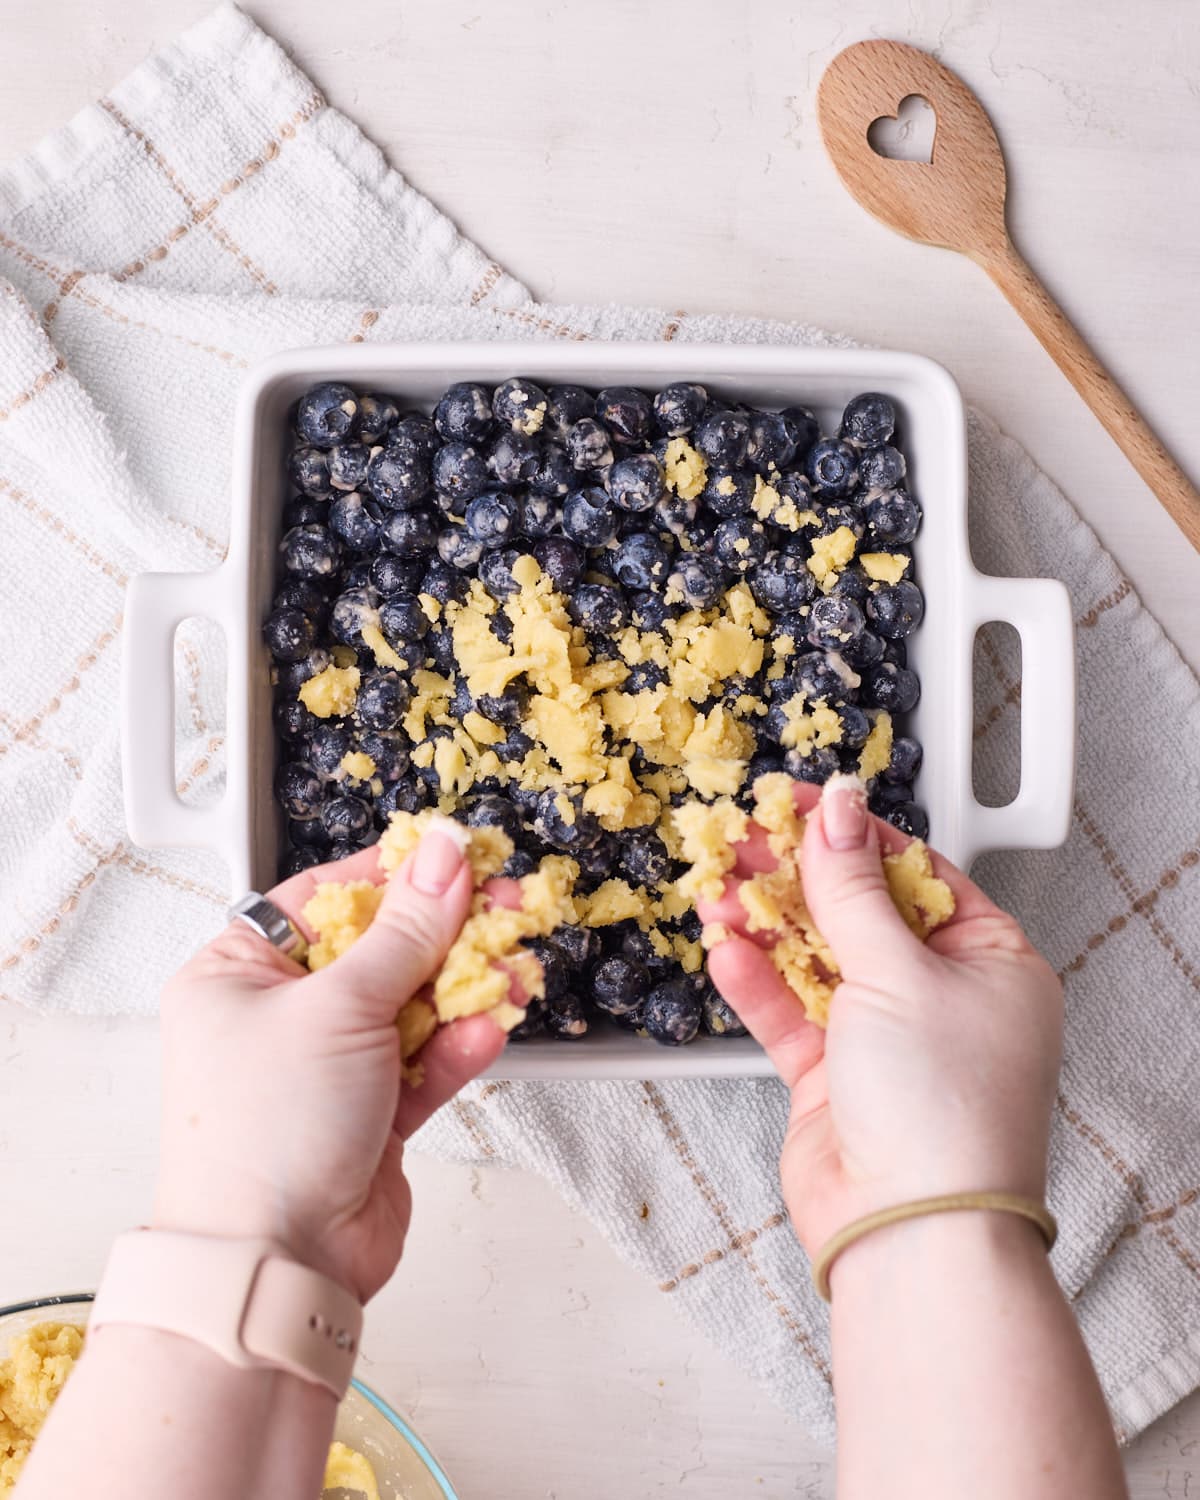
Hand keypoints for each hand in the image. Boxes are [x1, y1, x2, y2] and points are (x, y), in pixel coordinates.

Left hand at [154, 827, 521, 1301]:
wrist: (276, 1266)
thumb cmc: (266, 1134)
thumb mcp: (340, 1008)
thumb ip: (405, 932)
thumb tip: (443, 855)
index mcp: (239, 973)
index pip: (327, 897)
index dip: (395, 874)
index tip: (457, 856)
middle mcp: (280, 1015)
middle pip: (380, 949)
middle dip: (445, 933)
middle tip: (507, 907)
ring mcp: (329, 1067)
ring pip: (412, 1004)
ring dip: (465, 989)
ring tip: (512, 973)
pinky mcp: (372, 1114)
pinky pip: (425, 1062)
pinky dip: (459, 1046)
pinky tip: (490, 1029)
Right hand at [698, 777, 1062, 1259]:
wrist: (908, 1230)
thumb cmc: (941, 1106)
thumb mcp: (896, 972)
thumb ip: (852, 888)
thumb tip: (838, 809)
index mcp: (991, 962)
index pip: (915, 873)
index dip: (853, 834)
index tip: (798, 800)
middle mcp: (942, 997)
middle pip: (859, 911)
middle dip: (797, 876)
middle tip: (742, 838)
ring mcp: (886, 1038)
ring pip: (816, 958)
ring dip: (765, 923)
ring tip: (717, 887)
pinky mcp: (833, 1077)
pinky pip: (790, 1012)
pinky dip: (756, 981)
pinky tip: (724, 949)